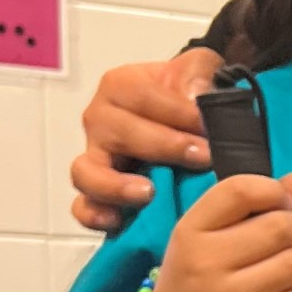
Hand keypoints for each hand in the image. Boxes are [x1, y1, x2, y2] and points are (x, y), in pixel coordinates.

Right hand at [71, 47, 221, 231]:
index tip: (208, 126)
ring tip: (149, 193)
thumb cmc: (186, 93)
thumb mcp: (198, 70)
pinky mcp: (97, 192)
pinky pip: (83, 207)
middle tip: (203, 158)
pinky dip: (93, 215)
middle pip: (118, 133)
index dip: (177, 111)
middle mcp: (100, 120)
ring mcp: (95, 157)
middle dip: (163, 146)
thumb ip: (198, 72)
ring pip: (87, 172)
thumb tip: (196, 94)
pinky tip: (117, 221)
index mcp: (120, 86)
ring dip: (115, 185)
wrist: (183, 120)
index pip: (142, 96)